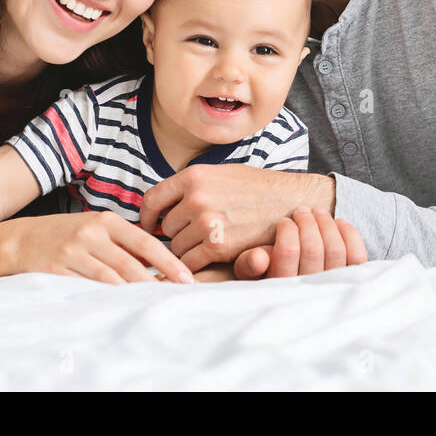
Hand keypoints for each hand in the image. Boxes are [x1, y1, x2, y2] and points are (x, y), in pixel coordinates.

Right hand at [0, 211, 194, 284]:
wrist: (20, 239)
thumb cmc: (66, 234)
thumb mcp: (95, 228)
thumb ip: (124, 241)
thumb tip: (159, 261)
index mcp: (105, 221)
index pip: (144, 241)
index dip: (168, 261)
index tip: (187, 277)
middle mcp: (91, 234)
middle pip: (131, 263)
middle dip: (157, 281)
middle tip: (178, 294)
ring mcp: (73, 252)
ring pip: (112, 278)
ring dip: (135, 292)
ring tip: (155, 302)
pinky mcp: (58, 271)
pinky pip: (88, 288)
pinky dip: (107, 297)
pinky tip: (122, 306)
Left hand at [138, 164, 335, 272]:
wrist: (289, 201)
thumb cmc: (255, 187)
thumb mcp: (219, 173)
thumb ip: (190, 185)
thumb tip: (162, 205)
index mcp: (193, 176)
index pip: (152, 199)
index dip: (147, 216)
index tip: (150, 225)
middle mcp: (196, 198)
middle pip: (167, 227)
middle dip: (178, 232)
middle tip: (196, 232)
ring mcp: (207, 223)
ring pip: (177, 246)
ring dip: (188, 248)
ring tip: (209, 240)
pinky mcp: (219, 247)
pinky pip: (191, 262)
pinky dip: (197, 263)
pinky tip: (211, 255)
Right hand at [233, 206, 366, 278]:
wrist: (290, 293)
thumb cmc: (266, 274)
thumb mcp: (248, 272)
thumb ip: (249, 264)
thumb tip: (259, 258)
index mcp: (282, 287)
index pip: (288, 252)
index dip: (287, 230)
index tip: (284, 221)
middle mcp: (310, 291)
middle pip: (314, 249)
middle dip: (307, 222)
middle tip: (301, 210)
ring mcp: (334, 287)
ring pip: (336, 251)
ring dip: (327, 224)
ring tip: (317, 211)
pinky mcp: (353, 281)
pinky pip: (357, 257)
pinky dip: (350, 234)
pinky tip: (339, 222)